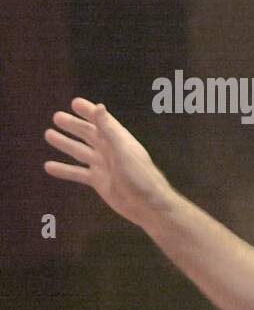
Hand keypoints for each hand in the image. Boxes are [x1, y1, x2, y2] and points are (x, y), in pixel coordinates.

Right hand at [43, 98, 173, 228]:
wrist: (148, 206)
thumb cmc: (140, 177)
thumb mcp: (123, 151)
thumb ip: (109, 130)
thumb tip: (100, 107)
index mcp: (119, 140)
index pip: (102, 122)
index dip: (90, 112)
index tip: (75, 102)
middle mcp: (110, 151)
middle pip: (88, 134)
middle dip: (74, 126)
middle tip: (56, 117)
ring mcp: (104, 166)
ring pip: (80, 152)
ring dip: (66, 144)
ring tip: (48, 135)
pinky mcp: (99, 181)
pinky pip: (78, 173)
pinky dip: (64, 170)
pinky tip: (48, 167)